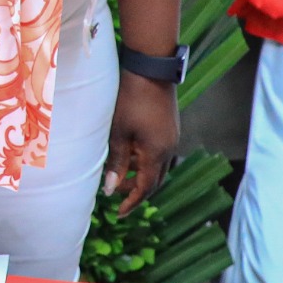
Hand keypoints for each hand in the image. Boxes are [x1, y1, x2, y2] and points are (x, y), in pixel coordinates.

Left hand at [101, 75, 178, 213]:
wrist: (150, 69)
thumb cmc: (130, 100)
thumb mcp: (119, 132)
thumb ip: (116, 162)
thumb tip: (111, 189)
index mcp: (157, 154)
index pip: (146, 188)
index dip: (132, 202)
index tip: (119, 213)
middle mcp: (169, 149)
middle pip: (155, 180)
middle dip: (136, 190)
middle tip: (115, 192)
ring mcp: (171, 138)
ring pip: (157, 167)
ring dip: (140, 174)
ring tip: (119, 172)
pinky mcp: (169, 128)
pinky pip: (159, 153)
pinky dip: (145, 160)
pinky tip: (130, 153)